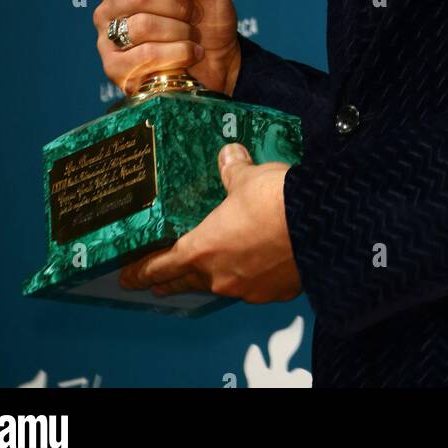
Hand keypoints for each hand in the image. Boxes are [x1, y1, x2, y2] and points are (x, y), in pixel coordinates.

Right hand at [93, 0, 241, 97]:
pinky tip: (190, 54)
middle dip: (178, 6)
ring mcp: (108, 38)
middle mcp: (110, 6)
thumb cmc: (206, 16)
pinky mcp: (116, 69)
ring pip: (142, 26)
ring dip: (180, 31)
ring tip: (190, 35)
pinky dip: (179, 53)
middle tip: (193, 14)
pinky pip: (147, 55)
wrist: (220, 58)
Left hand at [118, 143, 301, 303]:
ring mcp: (248, 289)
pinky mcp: (275, 293)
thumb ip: (233, 170)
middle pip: (185, 283)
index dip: (142, 272)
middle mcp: (219, 276)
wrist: (321, 225)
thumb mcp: (248, 177)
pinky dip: (249, 277)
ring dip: (210, 280)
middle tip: (154, 284)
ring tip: (208, 275)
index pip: (162, 265)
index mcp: (203, 249)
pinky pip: (253, 286)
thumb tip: (229, 154)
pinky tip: (256, 266)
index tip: (127, 278)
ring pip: (220, 286)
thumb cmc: (273, 200)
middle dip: (169, 283)